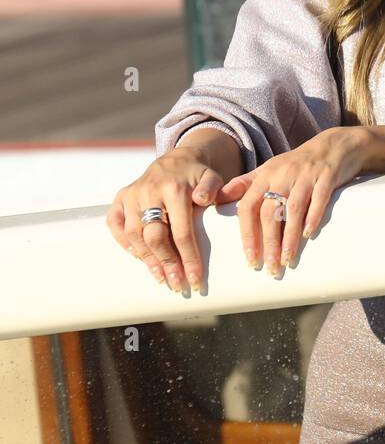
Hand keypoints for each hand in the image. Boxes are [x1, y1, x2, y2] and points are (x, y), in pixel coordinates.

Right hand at [106, 148, 225, 291]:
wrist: (178, 159)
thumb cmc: (198, 175)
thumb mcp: (212, 177)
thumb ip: (212, 188)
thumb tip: (203, 200)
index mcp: (174, 189)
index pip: (181, 232)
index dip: (188, 258)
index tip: (195, 279)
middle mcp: (150, 191)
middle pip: (154, 237)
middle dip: (167, 264)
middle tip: (177, 284)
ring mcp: (132, 194)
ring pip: (134, 234)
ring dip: (147, 259)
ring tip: (161, 278)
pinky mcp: (121, 197)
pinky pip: (114, 223)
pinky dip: (123, 242)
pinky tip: (138, 257)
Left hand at [216, 126, 369, 275]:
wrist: (334, 145)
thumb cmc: (297, 163)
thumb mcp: (268, 170)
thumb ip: (244, 184)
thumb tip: (215, 200)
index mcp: (265, 175)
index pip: (248, 206)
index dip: (247, 234)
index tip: (249, 258)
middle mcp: (282, 174)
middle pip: (269, 212)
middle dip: (268, 242)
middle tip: (269, 267)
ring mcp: (305, 175)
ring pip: (293, 209)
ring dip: (289, 237)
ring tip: (287, 260)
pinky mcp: (326, 177)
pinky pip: (318, 199)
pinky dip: (313, 217)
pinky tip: (309, 235)